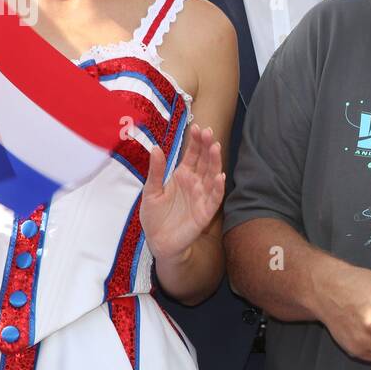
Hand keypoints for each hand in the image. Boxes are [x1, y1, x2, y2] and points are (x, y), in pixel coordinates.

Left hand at [140, 124, 223, 261]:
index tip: (198, 128)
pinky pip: (214, 199)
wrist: (158, 241)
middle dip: (207, 147)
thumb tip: (156, 147)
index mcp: (182, 176)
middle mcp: (195, 183)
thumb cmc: (155, 216)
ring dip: (215, 163)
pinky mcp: (205, 212)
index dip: (196, 142)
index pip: (192, 155)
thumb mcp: (150, 191)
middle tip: (209, 132)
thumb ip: (155, 171)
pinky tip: (219, 177)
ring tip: (216, 148)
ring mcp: (202, 197)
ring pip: (212, 176)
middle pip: (204, 162)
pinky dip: (217, 188)